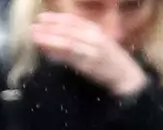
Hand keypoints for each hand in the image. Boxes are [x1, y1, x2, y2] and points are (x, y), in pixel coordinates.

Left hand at [29, 13, 146, 97]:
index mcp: (97, 31)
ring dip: (50, 40)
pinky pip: (71, 58)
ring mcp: (93, 52)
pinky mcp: (91, 66)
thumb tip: (59, 33)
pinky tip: (47, 52)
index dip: (56, 18)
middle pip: (68, 31)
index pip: (73, 21)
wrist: (129, 78)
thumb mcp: (100, 43)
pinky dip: (58, 54)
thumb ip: (83, 37)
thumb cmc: (113, 61)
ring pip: (68, 43)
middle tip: (32, 27)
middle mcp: (96, 39)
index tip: (41, 17)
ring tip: (35, 37)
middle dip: (49, 28)